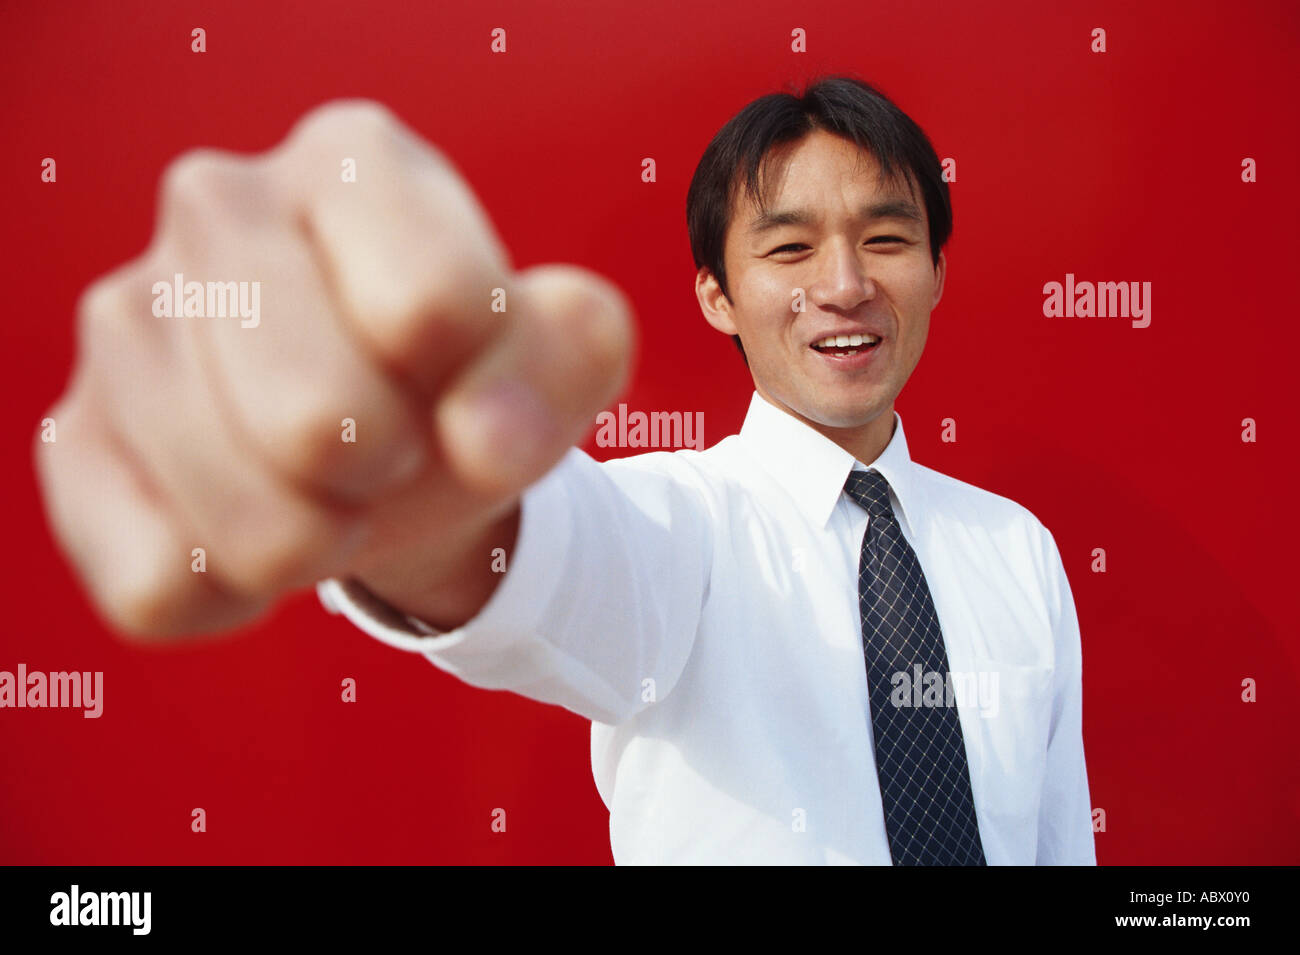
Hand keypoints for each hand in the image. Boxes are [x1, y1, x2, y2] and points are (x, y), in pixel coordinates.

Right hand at [34, 100, 632, 636]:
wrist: (381, 440)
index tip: (471, 383)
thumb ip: (575, 358)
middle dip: (388, 474)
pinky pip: (160, 587)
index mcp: (351, 160)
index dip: (485, 394)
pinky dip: (237, 598)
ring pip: (245, 527)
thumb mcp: (562, 352)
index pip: (438, 310)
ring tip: (329, 490)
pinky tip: (251, 533)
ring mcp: (124, 321)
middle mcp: (216, 206)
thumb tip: (485, 442)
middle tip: (389, 450)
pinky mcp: (70, 438)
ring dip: (320, 546)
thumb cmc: (466, 377)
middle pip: (322, 424)